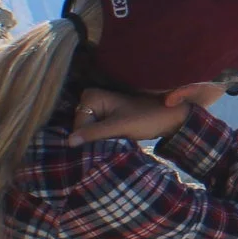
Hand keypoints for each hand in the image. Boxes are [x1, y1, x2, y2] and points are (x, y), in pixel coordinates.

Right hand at [69, 87, 193, 145]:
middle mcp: (91, 99)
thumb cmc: (146, 118)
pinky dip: (104, 138)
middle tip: (112, 141)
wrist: (168, 116)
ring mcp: (98, 107)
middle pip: (82, 128)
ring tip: (115, 140)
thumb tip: (69, 141)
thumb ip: (93, 133)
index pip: (78, 125)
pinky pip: (97, 130)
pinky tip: (114, 140)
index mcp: (91, 96)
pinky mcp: (106, 115)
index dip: (89, 137)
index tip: (107, 141)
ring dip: (99, 139)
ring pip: (89, 131)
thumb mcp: (118, 127)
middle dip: (94, 138)